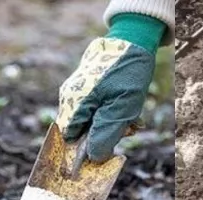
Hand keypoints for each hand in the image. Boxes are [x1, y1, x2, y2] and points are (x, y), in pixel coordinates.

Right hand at [53, 37, 154, 162]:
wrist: (132, 39)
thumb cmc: (126, 73)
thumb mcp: (121, 108)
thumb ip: (105, 134)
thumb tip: (94, 158)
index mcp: (73, 103)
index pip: (70, 139)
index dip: (86, 148)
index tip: (107, 148)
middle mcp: (70, 97)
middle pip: (82, 131)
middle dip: (106, 134)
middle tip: (127, 128)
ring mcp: (78, 91)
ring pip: (93, 120)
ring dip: (114, 123)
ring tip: (132, 118)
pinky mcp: (88, 86)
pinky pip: (98, 108)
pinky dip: (114, 112)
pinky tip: (129, 108)